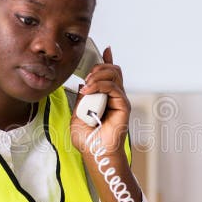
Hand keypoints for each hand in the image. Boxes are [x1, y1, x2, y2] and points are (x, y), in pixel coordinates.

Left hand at [70, 46, 141, 201]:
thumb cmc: (87, 138)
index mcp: (104, 96)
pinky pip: (114, 87)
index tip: (105, 48)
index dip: (107, 60)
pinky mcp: (123, 106)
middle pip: (112, 69)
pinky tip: (89, 91)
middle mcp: (114, 96)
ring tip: (87, 84)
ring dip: (98, 74)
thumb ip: (82, 99)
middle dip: (98, 66)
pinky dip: (100, 85)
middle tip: (86, 77)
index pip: (108, 73)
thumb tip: (84, 84)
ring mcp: (120, 100)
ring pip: (114, 74)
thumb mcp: (77, 114)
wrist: (94, 153)